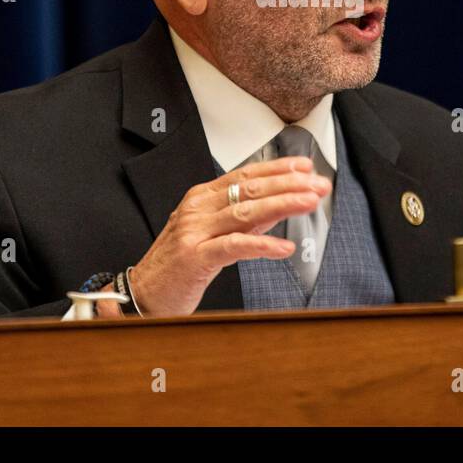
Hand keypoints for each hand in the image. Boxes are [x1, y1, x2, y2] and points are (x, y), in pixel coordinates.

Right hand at [126, 156, 330, 316]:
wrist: (144, 294)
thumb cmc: (179, 265)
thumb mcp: (214, 234)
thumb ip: (246, 219)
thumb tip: (280, 204)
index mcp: (202, 197)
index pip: (246, 174)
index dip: (278, 169)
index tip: (306, 167)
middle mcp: (197, 209)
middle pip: (250, 189)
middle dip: (289, 184)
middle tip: (319, 184)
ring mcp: (194, 231)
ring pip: (246, 212)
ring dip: (283, 205)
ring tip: (309, 203)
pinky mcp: (195, 257)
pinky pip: (234, 246)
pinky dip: (262, 244)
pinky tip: (283, 247)